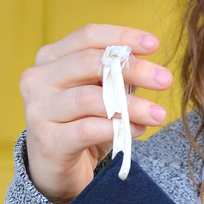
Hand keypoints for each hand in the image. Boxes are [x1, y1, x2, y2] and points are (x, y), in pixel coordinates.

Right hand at [20, 24, 172, 203]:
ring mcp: (38, 110)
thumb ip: (116, 75)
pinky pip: (88, 129)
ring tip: (158, 114)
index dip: (122, 37)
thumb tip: (149, 66)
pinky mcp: (48, 140)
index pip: (87, 37)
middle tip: (165, 80)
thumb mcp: (98, 91)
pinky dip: (118, 128)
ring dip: (132, 105)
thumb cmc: (81, 120)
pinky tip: (139, 129)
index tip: (155, 44)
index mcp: (50, 58)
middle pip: (90, 63)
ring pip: (90, 98)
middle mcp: (38, 79)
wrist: (55, 167)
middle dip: (133, 70)